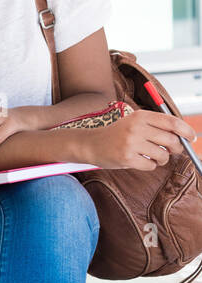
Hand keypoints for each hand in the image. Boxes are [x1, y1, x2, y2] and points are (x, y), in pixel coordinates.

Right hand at [81, 109, 195, 169]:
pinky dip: (150, 165)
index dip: (186, 131)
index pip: (172, 122)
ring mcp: (130, 143)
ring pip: (163, 155)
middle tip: (171, 150)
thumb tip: (186, 137)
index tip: (192, 138)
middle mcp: (135, 128)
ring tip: (152, 156)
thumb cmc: (118, 134)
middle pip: (171, 140)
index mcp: (140, 116)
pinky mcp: (126, 158)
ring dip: (162, 159)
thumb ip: (158, 126)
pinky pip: (151, 165)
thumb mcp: (135, 122)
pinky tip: (140, 160)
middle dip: (176, 148)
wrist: (91, 144)